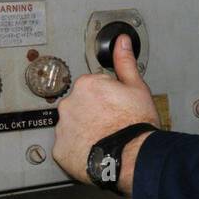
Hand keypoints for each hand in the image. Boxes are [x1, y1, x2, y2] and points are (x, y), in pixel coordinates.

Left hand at [52, 34, 160, 188]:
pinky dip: (78, 149)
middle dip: (93, 112)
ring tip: (105, 138)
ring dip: (85, 130)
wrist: (133, 156)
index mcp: (87, 85)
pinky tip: (95, 149)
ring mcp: (63, 128)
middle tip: (112, 123)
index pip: (92, 87)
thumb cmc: (137, 124)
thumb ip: (124, 62)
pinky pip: (67, 147)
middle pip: (80, 106)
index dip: (107, 97)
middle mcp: (69, 104)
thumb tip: (121, 41)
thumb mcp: (137, 88)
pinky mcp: (60, 150)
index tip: (116, 107)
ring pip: (72, 126)